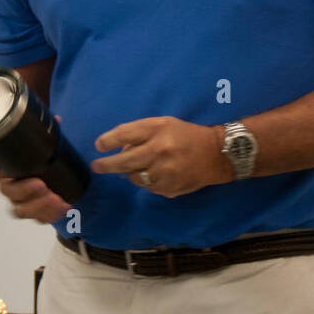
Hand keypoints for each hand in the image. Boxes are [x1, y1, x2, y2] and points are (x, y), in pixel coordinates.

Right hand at [0, 113, 70, 223]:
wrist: (51, 166)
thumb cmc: (39, 152)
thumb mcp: (42, 138)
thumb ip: (45, 129)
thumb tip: (57, 119)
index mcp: (4, 166)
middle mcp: (7, 184)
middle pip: (8, 192)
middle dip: (24, 191)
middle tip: (41, 185)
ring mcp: (20, 199)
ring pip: (21, 209)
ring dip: (38, 207)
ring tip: (55, 199)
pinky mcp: (34, 210)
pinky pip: (37, 218)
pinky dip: (51, 214)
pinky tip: (64, 207)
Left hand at [91, 117, 231, 196]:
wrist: (217, 155)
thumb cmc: (187, 136)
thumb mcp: (165, 124)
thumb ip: (141, 133)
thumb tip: (119, 148)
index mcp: (158, 131)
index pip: (124, 134)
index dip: (107, 141)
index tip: (99, 146)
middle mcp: (159, 151)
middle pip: (122, 162)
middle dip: (105, 165)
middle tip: (97, 166)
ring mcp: (163, 173)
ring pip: (134, 178)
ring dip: (134, 172)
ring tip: (148, 165)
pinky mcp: (169, 189)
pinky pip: (148, 188)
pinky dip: (150, 181)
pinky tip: (163, 174)